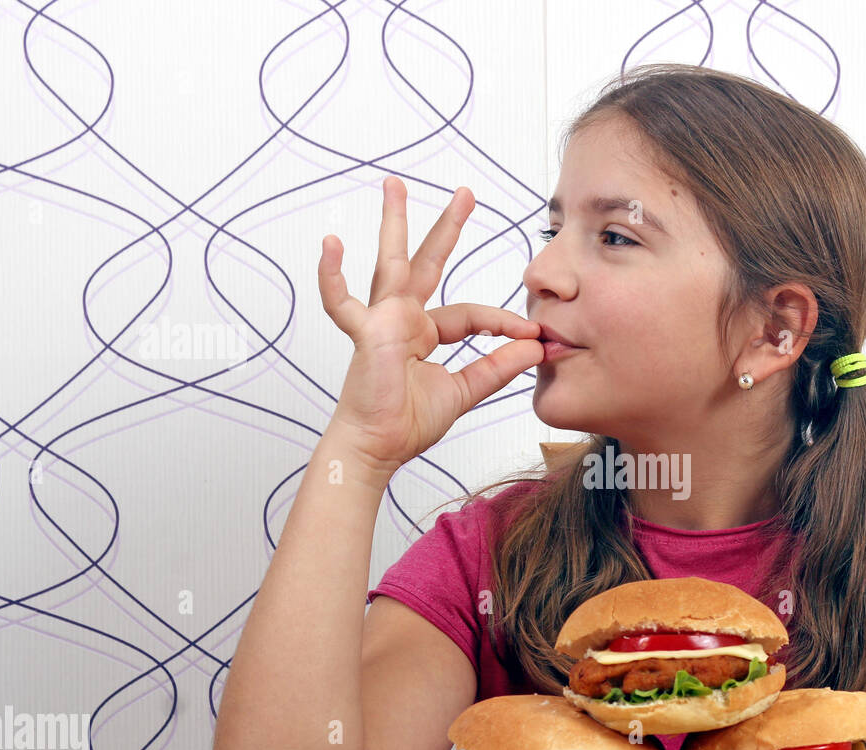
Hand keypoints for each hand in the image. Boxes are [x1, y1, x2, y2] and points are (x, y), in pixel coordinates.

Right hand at [319, 176, 542, 472]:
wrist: (378, 447)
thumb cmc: (408, 423)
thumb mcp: (463, 391)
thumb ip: (496, 368)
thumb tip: (534, 347)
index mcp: (425, 333)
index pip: (470, 314)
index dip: (502, 322)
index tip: (533, 333)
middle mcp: (403, 318)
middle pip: (429, 264)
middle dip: (448, 229)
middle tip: (466, 192)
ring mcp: (381, 320)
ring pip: (391, 263)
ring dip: (394, 223)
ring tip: (394, 185)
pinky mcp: (365, 333)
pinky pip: (342, 302)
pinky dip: (333, 275)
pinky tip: (331, 243)